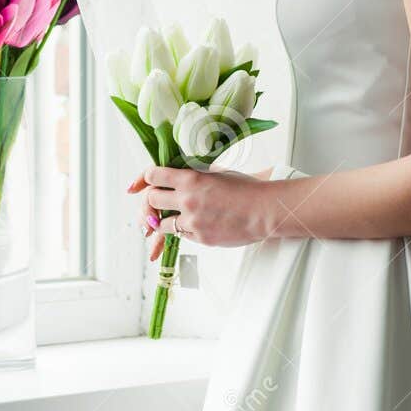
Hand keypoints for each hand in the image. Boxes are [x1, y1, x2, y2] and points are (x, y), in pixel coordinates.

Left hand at [128, 166, 269, 259]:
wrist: (263, 210)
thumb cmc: (245, 189)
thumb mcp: (216, 172)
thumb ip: (193, 174)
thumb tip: (175, 175)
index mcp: (191, 178)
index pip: (153, 175)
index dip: (147, 178)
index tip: (148, 182)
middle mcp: (188, 199)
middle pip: (151, 200)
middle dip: (152, 201)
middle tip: (159, 201)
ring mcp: (193, 220)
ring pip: (161, 224)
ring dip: (163, 221)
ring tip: (172, 217)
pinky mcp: (200, 237)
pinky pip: (180, 235)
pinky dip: (183, 230)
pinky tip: (193, 225)